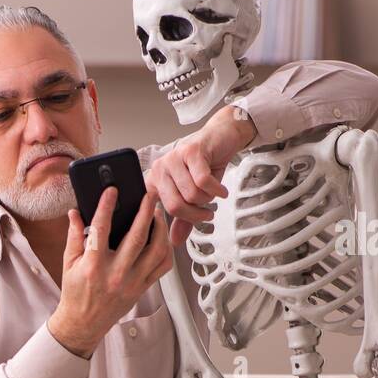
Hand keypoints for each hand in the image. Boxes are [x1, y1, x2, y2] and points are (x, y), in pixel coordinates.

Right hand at [48, 185, 172, 357]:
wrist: (84, 323)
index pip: (101, 230)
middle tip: (149, 194)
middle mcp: (115, 275)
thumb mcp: (68, 263)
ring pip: (156, 251)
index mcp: (93, 267)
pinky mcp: (142, 288)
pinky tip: (161, 236)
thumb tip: (75, 212)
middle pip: (137, 237)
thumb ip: (74, 236)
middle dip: (145, 211)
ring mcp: (132, 283)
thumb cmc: (75, 293)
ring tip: (157, 213)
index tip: (112, 191)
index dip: (106, 207)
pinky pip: (162, 266)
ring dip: (160, 228)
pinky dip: (166, 249)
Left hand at [145, 104, 255, 246]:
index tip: (197, 219)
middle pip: (175, 206)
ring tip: (214, 194)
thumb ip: (183, 218)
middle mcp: (160, 169)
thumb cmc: (206, 164)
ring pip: (190, 195)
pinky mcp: (191, 151)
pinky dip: (216, 190)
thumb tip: (175, 242)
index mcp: (155, 181)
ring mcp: (174, 158)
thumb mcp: (193, 195)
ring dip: (208, 199)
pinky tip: (221, 190)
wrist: (222, 136)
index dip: (181, 219)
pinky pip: (203, 182)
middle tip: (208, 212)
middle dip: (196, 214)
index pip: (161, 212)